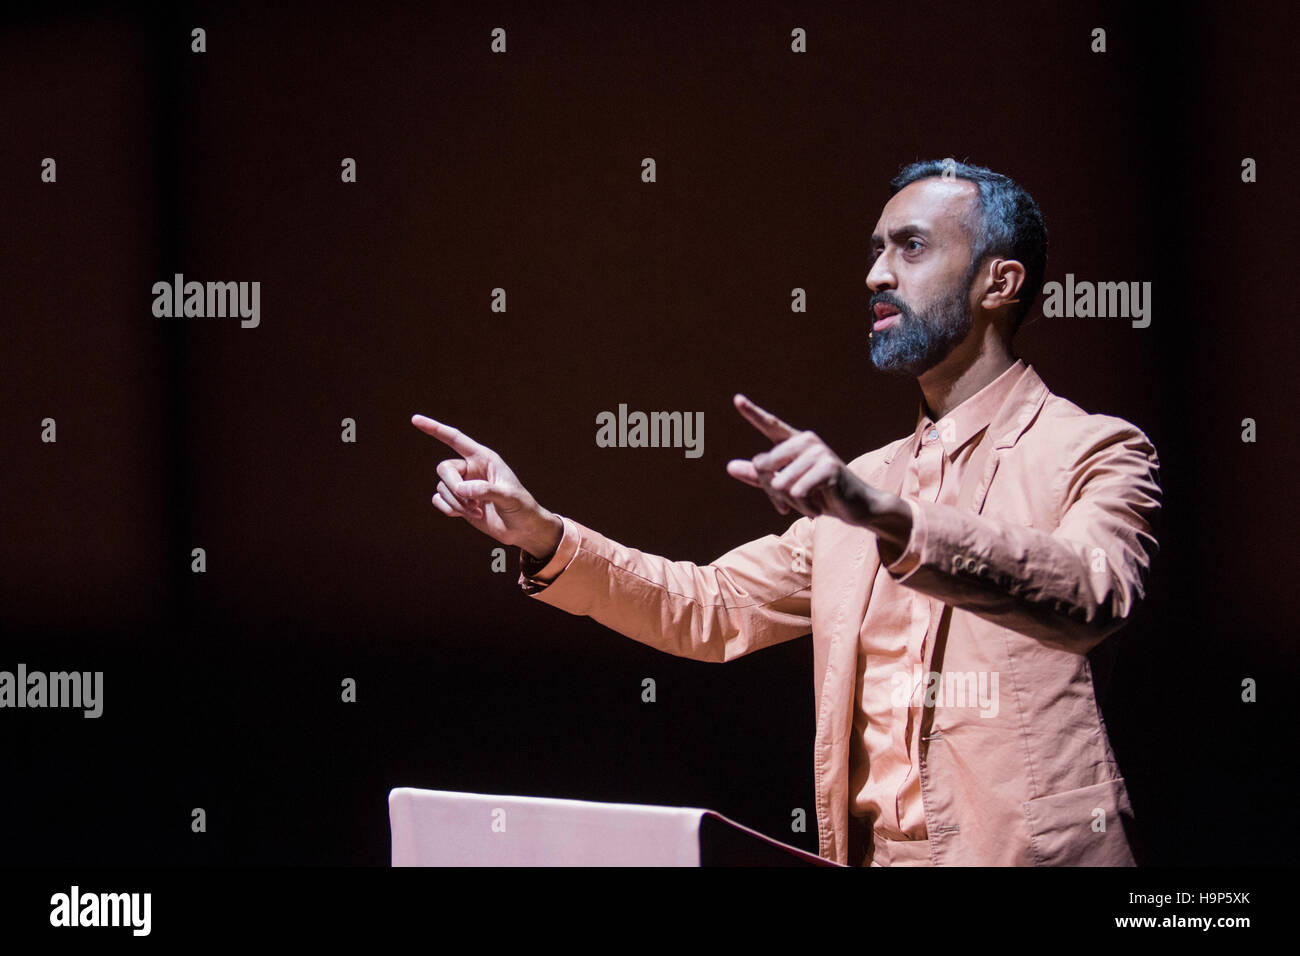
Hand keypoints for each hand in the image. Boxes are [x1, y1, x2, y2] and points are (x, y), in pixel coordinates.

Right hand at [411, 414, 561, 557]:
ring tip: (477, 511)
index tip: (415, 420)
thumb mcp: (510, 497)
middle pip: (444, 468)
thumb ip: (486, 490)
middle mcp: (471, 469)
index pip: (455, 439)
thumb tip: (461, 489)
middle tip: (471, 502)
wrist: (522, 529)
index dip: (435, 429)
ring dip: (456, 504)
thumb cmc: (522, 508)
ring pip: (442, 488)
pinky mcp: (459, 502)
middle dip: (453, 487)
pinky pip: (439, 500)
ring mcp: (464, 485)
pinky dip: (449, 510)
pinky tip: (467, 514)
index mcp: (483, 458)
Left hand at [725, 394, 873, 524]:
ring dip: (792, 503)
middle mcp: (806, 441)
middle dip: (771, 492)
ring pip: (780, 483)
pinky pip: (797, 491)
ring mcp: (819, 452)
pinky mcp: (828, 467)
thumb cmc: (820, 495)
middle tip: (789, 504)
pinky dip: (804, 506)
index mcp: (794, 443)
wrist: (854, 507)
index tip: (737, 399)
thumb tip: (729, 466)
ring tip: (810, 503)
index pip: (771, 425)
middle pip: (764, 466)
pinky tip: (818, 506)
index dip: (753, 413)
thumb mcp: (786, 487)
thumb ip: (759, 477)